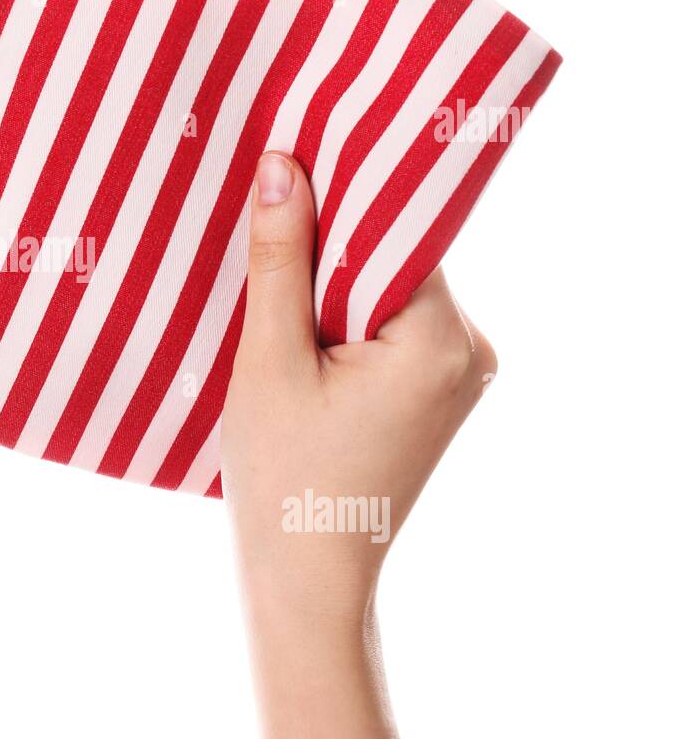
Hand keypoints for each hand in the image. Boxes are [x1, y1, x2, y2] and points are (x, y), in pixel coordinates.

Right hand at [221, 151, 495, 738]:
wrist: (308, 577)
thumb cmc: (284, 477)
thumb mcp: (269, 359)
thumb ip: (281, 259)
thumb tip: (284, 164)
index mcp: (439, 340)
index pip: (395, 229)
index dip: (339, 194)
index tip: (290, 161)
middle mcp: (471, 350)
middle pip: (395, 256)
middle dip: (330, 241)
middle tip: (265, 228)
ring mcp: (461, 374)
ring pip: (390, 290)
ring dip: (333, 283)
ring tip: (275, 296)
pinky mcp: (438, 391)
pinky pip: (393, 326)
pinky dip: (347, 318)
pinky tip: (299, 333)